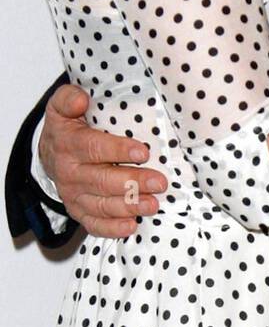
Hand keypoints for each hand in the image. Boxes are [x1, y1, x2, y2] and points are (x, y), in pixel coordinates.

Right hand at [39, 83, 166, 238]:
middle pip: (102, 180)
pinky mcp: (79, 211)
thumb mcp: (63, 106)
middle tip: (160, 183)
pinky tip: (132, 226)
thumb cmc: (68, 127)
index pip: (93, 148)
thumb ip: (69, 98)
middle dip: (133, 182)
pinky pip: (94, 224)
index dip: (118, 151)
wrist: (50, 153)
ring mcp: (73, 195)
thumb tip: (81, 99)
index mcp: (68, 144)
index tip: (143, 152)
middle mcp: (69, 172)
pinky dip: (112, 228)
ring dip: (129, 206)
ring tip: (153, 204)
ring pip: (101, 204)